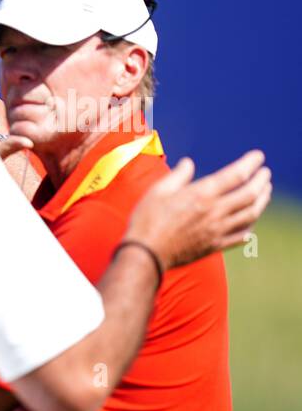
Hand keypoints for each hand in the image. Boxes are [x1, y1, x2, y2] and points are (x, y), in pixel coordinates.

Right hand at [126, 150, 270, 270]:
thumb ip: (178, 176)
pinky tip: (252, 219)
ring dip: (262, 201)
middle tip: (265, 174)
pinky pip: (242, 235)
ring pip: (251, 214)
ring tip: (265, 192)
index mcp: (201, 195)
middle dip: (261, 181)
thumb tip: (188, 163)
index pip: (236, 175)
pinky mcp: (215, 245)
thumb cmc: (147, 220)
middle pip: (250, 194)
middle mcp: (215, 212)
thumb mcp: (158, 191)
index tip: (258, 156)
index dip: (250, 163)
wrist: (145, 253)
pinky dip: (252, 225)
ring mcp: (218, 230)